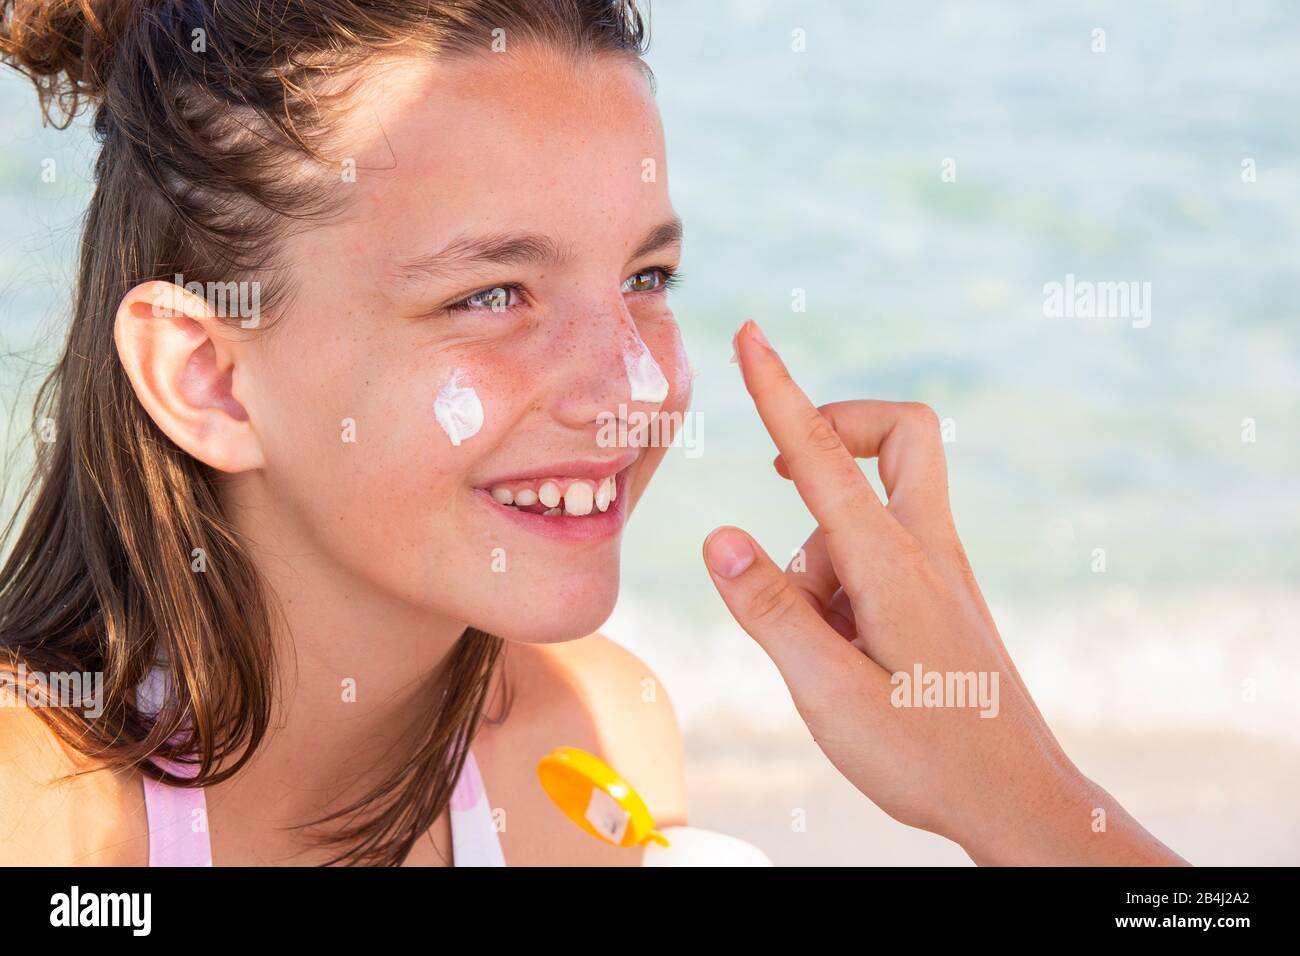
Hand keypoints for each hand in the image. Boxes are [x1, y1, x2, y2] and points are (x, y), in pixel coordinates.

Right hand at [703, 320, 1185, 865]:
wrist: (1020, 803)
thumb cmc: (927, 756)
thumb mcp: (828, 693)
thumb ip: (769, 610)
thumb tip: (720, 532)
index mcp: (893, 566)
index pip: (821, 458)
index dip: (779, 391)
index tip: (750, 336)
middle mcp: (925, 551)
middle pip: (896, 436)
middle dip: (836, 429)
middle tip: (782, 477)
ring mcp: (940, 572)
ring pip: (868, 516)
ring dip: (818, 561)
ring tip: (821, 653)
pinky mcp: (941, 597)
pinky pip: (881, 555)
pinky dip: (843, 585)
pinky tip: (844, 657)